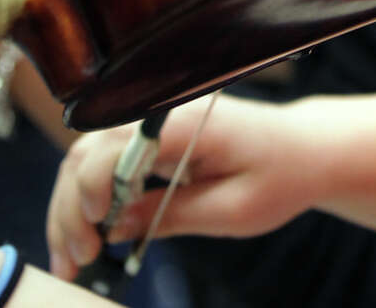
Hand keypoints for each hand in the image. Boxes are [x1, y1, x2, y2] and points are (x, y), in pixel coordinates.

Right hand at [45, 95, 321, 280]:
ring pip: (86, 159)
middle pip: (87, 152)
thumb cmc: (280, 176)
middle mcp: (159, 115)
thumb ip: (171, 215)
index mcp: (183, 122)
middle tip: (74, 260)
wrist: (306, 151)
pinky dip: (88, 200)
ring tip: (72, 259)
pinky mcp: (151, 140)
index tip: (95, 231)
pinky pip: (104, 164)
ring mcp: (151, 125)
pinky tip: (87, 237)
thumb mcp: (232, 210)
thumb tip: (112, 228)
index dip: (92, 187)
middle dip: (69, 208)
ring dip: (71, 208)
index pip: (114, 146)